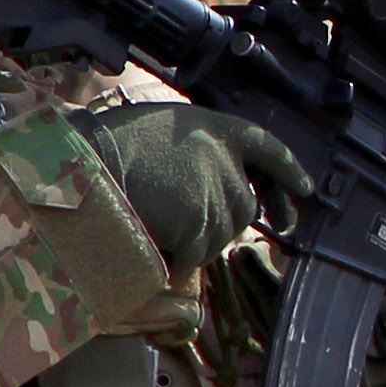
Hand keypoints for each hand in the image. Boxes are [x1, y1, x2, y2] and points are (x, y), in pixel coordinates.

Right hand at [80, 105, 309, 271]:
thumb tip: (208, 188)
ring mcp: (217, 195)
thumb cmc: (108, 146)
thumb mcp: (161, 133)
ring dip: (192, 240)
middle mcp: (227, 161)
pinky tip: (147, 238)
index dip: (287, 170)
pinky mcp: (201, 226)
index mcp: (217, 129)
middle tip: (173, 214)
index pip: (267, 148)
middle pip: (244, 207)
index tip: (304, 189)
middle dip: (217, 220)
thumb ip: (195, 154)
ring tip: (150, 218)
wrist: (80, 166)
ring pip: (220, 236)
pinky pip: (195, 256)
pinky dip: (173, 258)